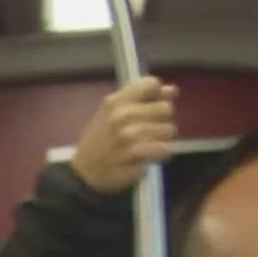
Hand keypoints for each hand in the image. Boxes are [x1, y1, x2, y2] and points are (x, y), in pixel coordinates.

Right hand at [69, 77, 177, 194]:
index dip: (157, 95)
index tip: (150, 106)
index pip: (152, 84)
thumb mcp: (113, 113)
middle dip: (162, 120)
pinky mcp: (136, 154)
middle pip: (166, 108)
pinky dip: (161, 154)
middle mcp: (122, 114)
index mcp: (116, 100)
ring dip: (163, 139)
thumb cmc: (101, 140)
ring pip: (169, 129)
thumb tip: (172, 90)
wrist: (85, 171)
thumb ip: (143, 100)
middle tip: (148, 130)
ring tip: (148, 144)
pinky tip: (150, 156)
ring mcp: (128, 135)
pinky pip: (164, 149)